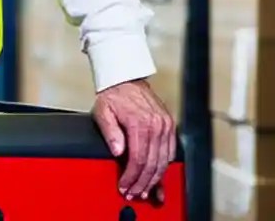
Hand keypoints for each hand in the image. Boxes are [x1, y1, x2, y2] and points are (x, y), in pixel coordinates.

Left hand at [92, 79, 175, 201]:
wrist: (126, 80)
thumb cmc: (114, 96)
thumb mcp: (103, 112)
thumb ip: (110, 132)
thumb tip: (117, 151)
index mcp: (140, 123)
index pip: (139, 159)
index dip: (132, 176)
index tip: (125, 185)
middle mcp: (157, 126)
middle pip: (153, 164)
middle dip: (143, 183)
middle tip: (134, 192)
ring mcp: (166, 126)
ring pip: (164, 161)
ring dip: (155, 179)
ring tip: (146, 190)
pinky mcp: (170, 126)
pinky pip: (171, 153)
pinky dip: (165, 167)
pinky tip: (158, 177)